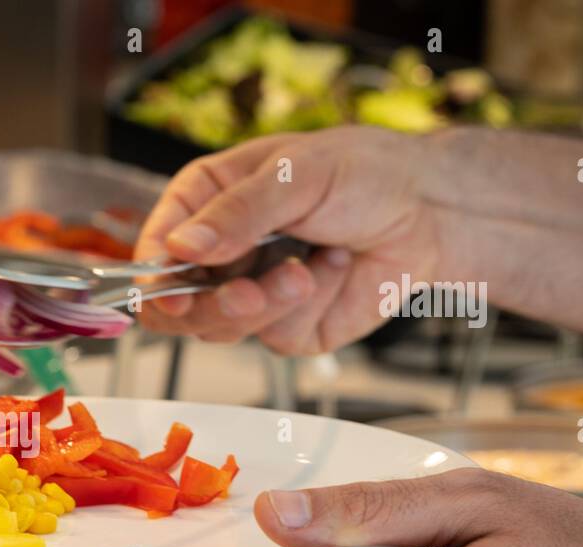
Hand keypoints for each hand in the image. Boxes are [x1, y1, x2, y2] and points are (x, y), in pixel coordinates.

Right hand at [136, 126, 582, 351]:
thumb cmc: (365, 173)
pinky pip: (272, 336)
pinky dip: (304, 307)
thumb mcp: (296, 175)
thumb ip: (236, 213)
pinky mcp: (285, 327)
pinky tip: (331, 273)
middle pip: (174, 302)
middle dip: (206, 304)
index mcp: (205, 204)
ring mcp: (249, 294)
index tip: (165, 285)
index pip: (154, 245)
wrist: (431, 212)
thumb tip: (180, 247)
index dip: (151, 271)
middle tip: (243, 294)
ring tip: (304, 274)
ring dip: (261, 305)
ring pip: (218, 327)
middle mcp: (219, 254)